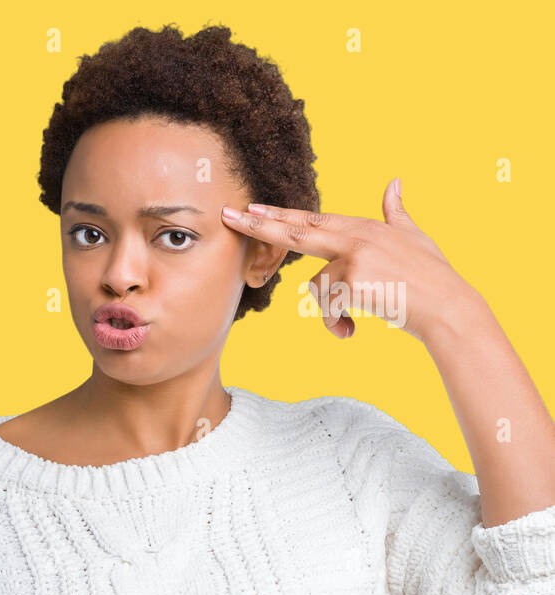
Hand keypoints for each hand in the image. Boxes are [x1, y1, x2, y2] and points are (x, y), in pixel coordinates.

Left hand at [221, 179, 486, 344]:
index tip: (252, 208)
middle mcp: (356, 237)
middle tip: (229, 216)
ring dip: (330, 312)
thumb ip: (396, 212)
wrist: (449, 307)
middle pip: (297, 231)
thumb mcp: (414, 237)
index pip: (312, 220)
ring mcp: (354, 257)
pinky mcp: (353, 280)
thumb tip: (395, 181)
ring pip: (316, 288)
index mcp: (364, 227)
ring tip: (353, 322)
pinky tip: (354, 330)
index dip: (280, 215)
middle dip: (259, 225)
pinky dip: (336, 324)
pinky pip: (327, 308)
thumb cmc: (431, 277)